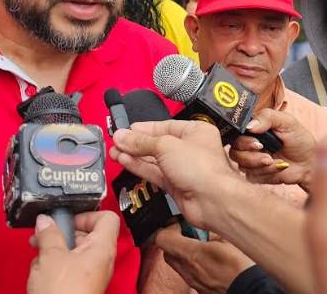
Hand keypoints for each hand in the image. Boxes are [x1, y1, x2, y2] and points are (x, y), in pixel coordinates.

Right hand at [27, 211, 119, 293]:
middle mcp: (101, 261)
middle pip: (87, 234)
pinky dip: (54, 266)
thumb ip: (48, 234)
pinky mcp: (80, 287)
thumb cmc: (63, 293)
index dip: (86, 214)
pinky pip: (69, 268)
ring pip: (74, 252)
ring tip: (38, 254)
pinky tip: (40, 271)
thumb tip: (45, 221)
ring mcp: (91, 275)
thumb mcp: (50, 256)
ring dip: (55, 250)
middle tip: (44, 234)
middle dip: (62, 233)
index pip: (106, 218)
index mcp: (102, 248)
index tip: (66, 218)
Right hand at [110, 120, 240, 230]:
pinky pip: (153, 173)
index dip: (144, 128)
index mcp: (195, 132)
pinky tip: (124, 161)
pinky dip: (139, 167)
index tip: (126, 130)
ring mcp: (182, 168)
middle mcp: (190, 149)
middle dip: (135, 142)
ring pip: (153, 159)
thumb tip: (122, 136)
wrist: (212, 200)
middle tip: (116, 141)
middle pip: (157, 143)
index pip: (164, 126)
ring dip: (133, 155)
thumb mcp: (166, 146)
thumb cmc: (203, 169)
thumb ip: (141, 142)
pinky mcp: (176, 185)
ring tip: (114, 151)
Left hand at [155, 226, 254, 293]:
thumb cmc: (240, 267)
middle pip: (167, 252)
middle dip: (175, 239)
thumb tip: (204, 225)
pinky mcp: (200, 288)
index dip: (169, 227)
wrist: (249, 289)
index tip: (180, 223)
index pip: (162, 238)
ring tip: (201, 246)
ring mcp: (193, 281)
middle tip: (189, 233)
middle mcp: (188, 270)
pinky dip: (194, 265)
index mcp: (191, 254)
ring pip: (177, 264)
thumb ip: (210, 231)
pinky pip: (189, 274)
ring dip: (184, 252)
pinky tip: (209, 261)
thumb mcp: (226, 239)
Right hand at [230, 108, 316, 187]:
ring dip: (260, 164)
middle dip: (251, 155)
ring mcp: (251, 161)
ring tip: (275, 161)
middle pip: (234, 152)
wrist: (309, 162)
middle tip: (266, 153)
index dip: (243, 141)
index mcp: (254, 129)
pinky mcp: (256, 175)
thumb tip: (249, 125)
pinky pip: (251, 177)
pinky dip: (267, 173)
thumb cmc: (299, 140)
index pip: (236, 134)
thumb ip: (268, 117)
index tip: (258, 143)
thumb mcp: (287, 121)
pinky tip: (278, 167)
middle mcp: (249, 145)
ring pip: (242, 166)